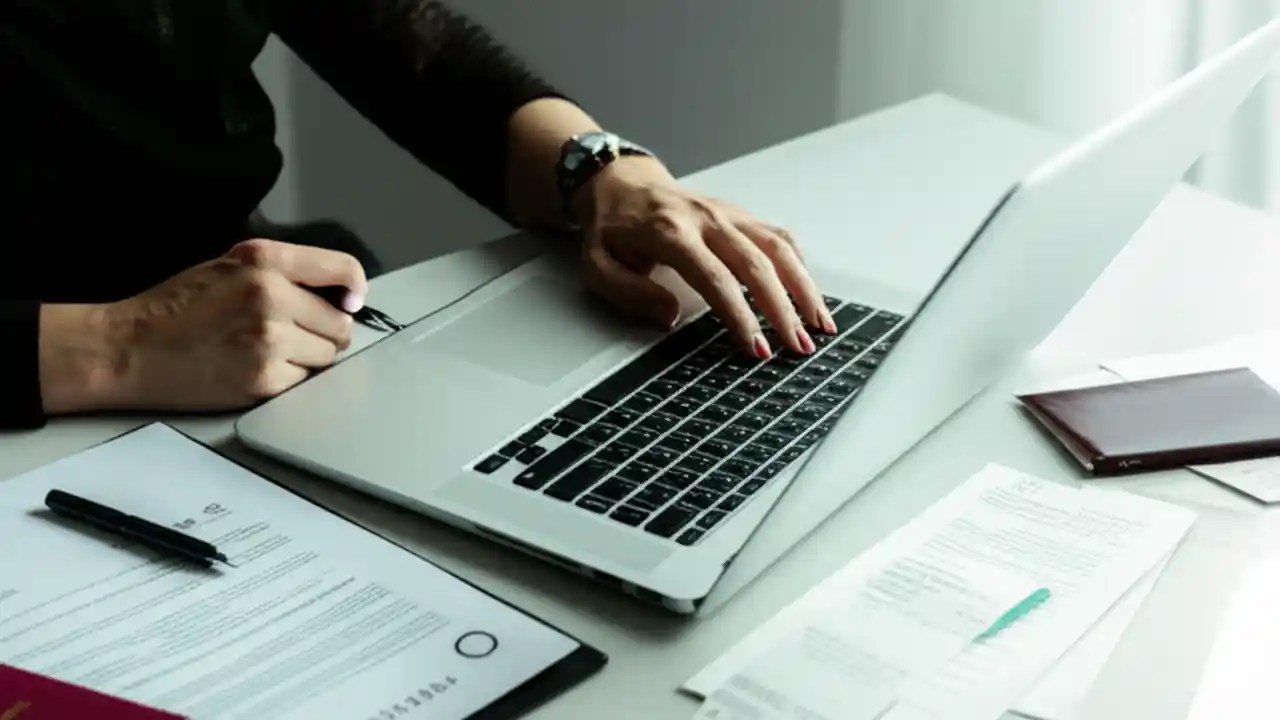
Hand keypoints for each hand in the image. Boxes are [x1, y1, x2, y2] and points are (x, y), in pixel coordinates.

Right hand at [97, 239, 366, 410]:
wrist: (128, 349)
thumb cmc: (177, 307)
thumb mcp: (230, 266)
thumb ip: (284, 272)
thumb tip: (341, 294)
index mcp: (265, 259)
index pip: (343, 269)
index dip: (353, 289)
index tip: (350, 302)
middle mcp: (272, 295)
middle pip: (340, 324)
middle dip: (322, 331)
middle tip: (287, 333)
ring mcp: (269, 339)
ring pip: (327, 356)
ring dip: (307, 358)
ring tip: (265, 350)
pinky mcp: (264, 379)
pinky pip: (304, 382)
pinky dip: (287, 379)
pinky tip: (254, 368)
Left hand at [576, 157, 835, 357]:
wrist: (620, 182)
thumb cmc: (611, 228)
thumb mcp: (597, 264)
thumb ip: (629, 292)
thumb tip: (670, 317)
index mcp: (670, 232)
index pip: (715, 277)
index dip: (740, 315)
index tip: (756, 347)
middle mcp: (707, 218)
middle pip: (756, 264)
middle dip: (782, 309)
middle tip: (797, 346)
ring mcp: (728, 213)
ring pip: (777, 247)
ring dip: (803, 288)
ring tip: (820, 324)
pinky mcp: (740, 214)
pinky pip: (778, 236)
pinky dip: (799, 265)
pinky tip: (809, 294)